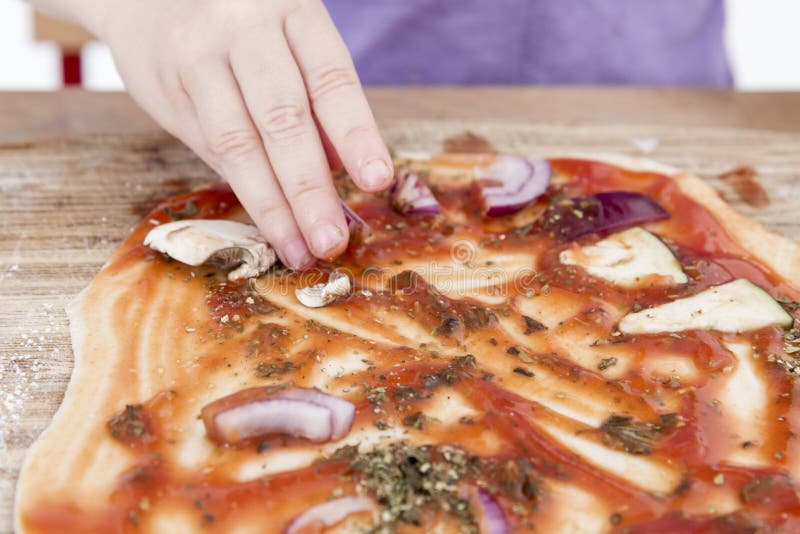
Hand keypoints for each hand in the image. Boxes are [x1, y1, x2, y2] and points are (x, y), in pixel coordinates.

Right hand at [76, 0, 393, 267]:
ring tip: (299, 250)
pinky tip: (265, 223)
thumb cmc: (241, 24)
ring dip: (272, 207)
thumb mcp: (288, 37)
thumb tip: (342, 171)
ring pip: (237, 143)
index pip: (331, 80)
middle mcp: (244, 29)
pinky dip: (240, 188)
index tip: (377, 183)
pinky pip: (205, 147)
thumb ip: (313, 98)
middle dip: (310, 189)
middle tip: (331, 242)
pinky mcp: (163, 87)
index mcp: (293, 12)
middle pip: (283, 119)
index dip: (356, 135)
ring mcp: (198, 57)